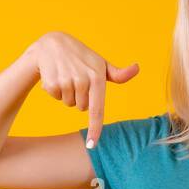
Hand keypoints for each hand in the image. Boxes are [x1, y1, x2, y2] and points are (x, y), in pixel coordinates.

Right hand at [24, 32, 139, 147]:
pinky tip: (55, 75)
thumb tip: (136, 68)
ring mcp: (66, 81)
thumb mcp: (100, 63)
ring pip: (69, 103)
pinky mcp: (51, 82)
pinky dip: (55, 90)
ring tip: (66, 75)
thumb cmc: (81, 56)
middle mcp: (83, 80)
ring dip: (67, 94)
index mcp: (98, 77)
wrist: (53, 43)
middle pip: (81, 108)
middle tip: (76, 79)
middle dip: (79, 98)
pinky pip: (55, 97)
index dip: (94, 129)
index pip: (97, 110)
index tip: (91, 145)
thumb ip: (118, 74)